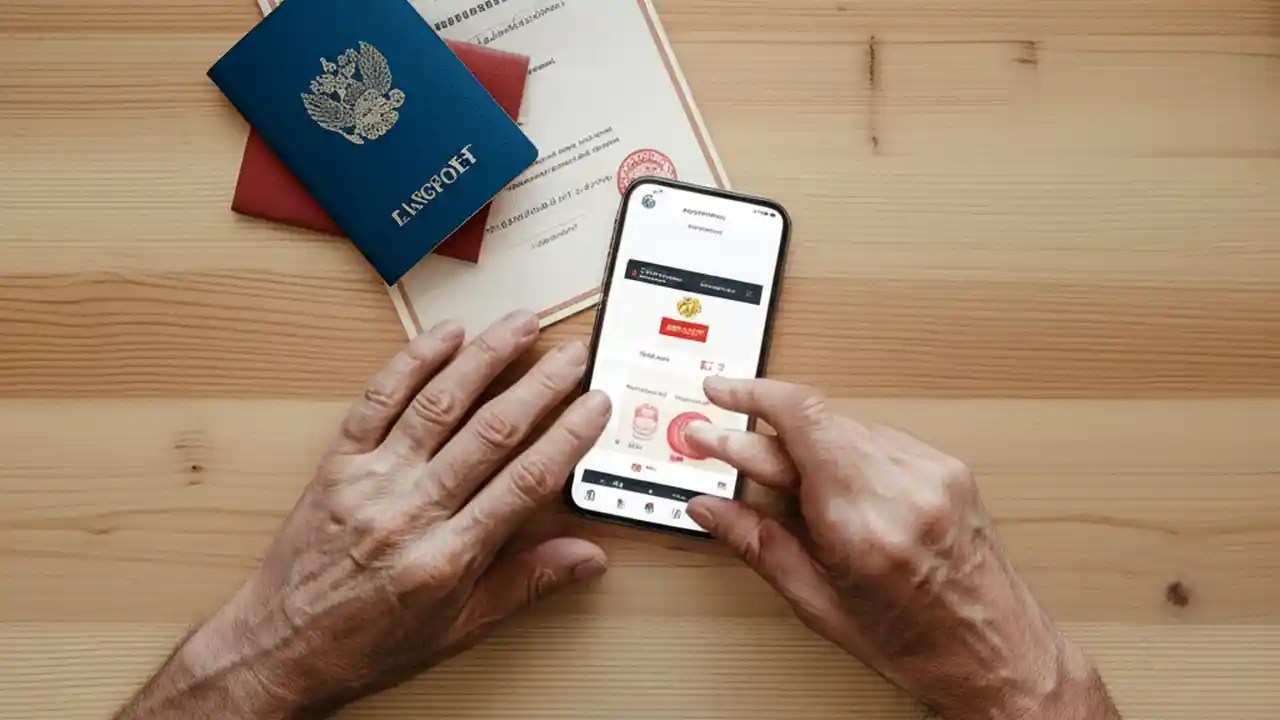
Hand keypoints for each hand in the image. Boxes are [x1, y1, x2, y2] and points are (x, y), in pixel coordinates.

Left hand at [117, 310, 611, 718]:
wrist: (281, 649)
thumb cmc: (367, 644)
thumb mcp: (459, 629)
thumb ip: (526, 584)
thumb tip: (587, 558)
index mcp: (448, 557)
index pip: (526, 482)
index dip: (568, 437)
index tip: (595, 405)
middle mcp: (410, 511)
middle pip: (490, 433)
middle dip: (539, 386)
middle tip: (572, 355)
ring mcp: (371, 480)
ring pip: (439, 405)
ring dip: (485, 358)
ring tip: (521, 325)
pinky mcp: (337, 464)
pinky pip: (378, 401)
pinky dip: (413, 362)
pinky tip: (445, 335)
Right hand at [684, 378, 1118, 719]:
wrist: (998, 654)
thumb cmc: (919, 645)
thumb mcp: (820, 605)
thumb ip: (759, 545)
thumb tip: (710, 508)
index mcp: (864, 527)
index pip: (799, 424)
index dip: (748, 397)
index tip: (718, 394)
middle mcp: (903, 488)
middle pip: (815, 421)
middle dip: (761, 428)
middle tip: (720, 442)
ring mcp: (932, 473)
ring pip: (845, 426)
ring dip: (802, 443)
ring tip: (776, 477)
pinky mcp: (949, 468)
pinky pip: (878, 439)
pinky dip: (842, 452)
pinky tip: (826, 481)